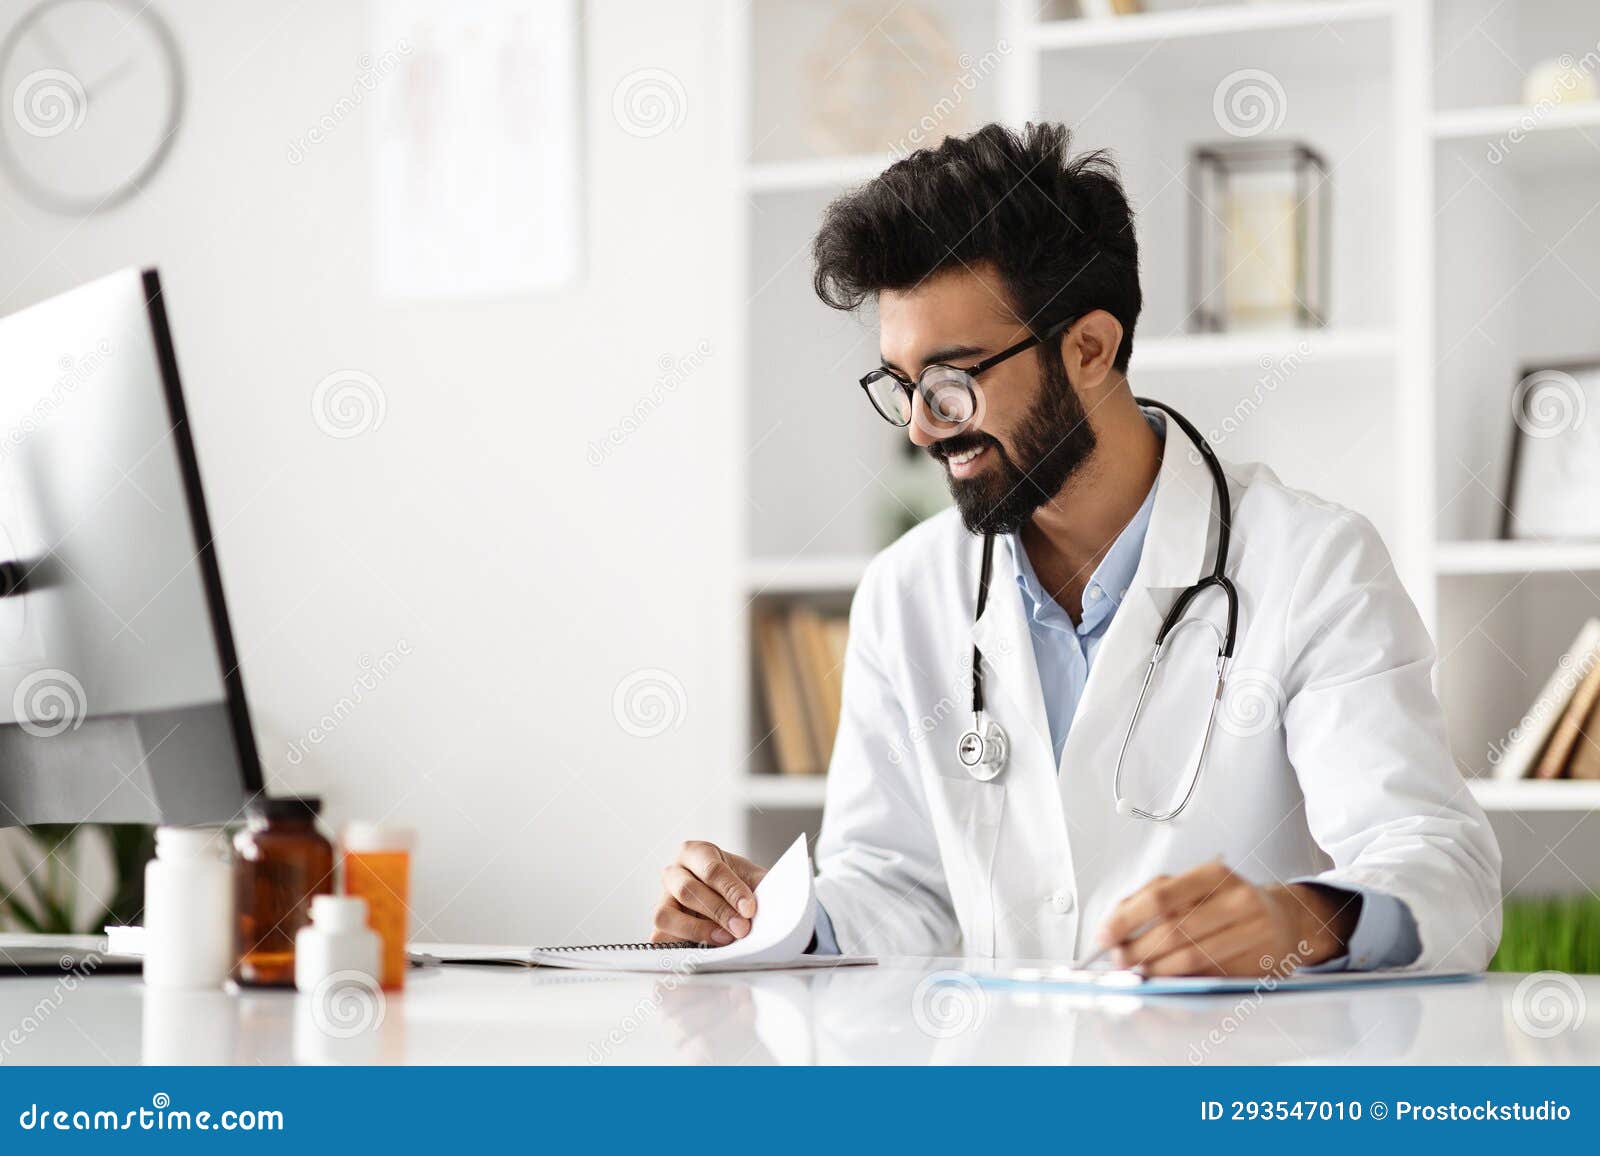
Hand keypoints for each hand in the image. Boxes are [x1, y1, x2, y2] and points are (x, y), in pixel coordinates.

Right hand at [651, 840, 766, 945]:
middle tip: (742, 928)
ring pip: (665, 915)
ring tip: (724, 939)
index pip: (711, 869)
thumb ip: (762, 886)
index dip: (731, 890)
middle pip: (687, 890)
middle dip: (718, 912)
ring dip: (696, 930)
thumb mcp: (752, 877)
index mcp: (695, 852)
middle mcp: (674, 872)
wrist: (731, 899)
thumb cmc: (739, 884)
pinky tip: (703, 951)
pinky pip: (660, 938)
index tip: (750, 909)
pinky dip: (680, 945)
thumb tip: (776, 901)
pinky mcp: (660, 926)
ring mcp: (663, 899)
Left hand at [1095, 862, 1358, 976]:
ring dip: (1154, 971)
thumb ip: (1152, 896)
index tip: (1103, 936)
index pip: (1160, 897)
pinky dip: (1180, 984)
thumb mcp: (1194, 885)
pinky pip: (1209, 979)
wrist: (1284, 921)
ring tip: (1137, 973)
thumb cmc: (1227, 902)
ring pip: (1189, 960)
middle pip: (1172, 932)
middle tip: (1117, 961)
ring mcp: (1253, 935)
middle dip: (1136, 951)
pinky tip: (1166, 982)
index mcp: (1215, 874)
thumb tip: (1113, 925)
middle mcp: (1238, 901)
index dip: (1125, 919)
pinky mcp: (1259, 965)